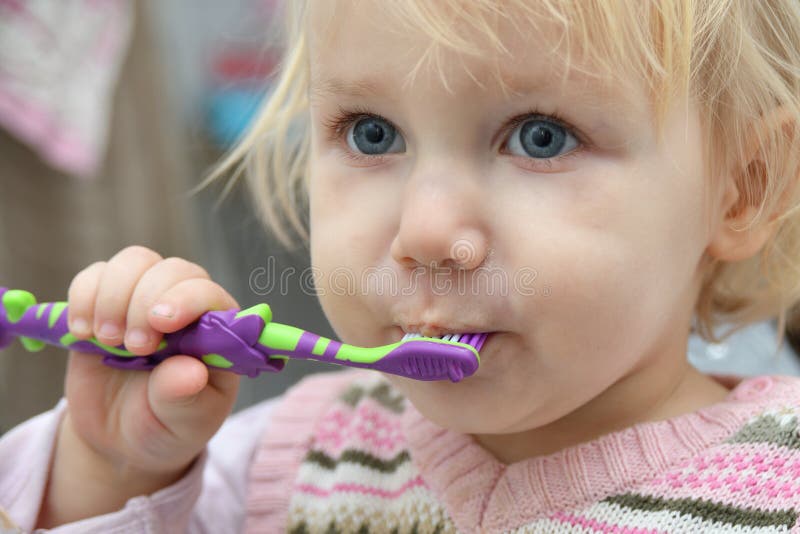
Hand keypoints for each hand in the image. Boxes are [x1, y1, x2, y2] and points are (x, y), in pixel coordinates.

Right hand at [38, 246, 240, 525]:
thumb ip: (185, 397)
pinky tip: (82, 333)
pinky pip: (94, 276)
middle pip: (171, 269)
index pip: (209, 293)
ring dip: (114, 295)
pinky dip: (83, 296)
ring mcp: (144, 299)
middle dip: (145, 301)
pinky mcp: (105, 302)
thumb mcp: (185, 423)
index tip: (161, 323)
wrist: (123, 438)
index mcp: (218, 331)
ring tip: (106, 340)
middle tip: (134, 347)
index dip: (185, 298)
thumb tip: (189, 371)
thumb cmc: (169, 427)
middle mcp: (185, 306)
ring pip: (134, 261)